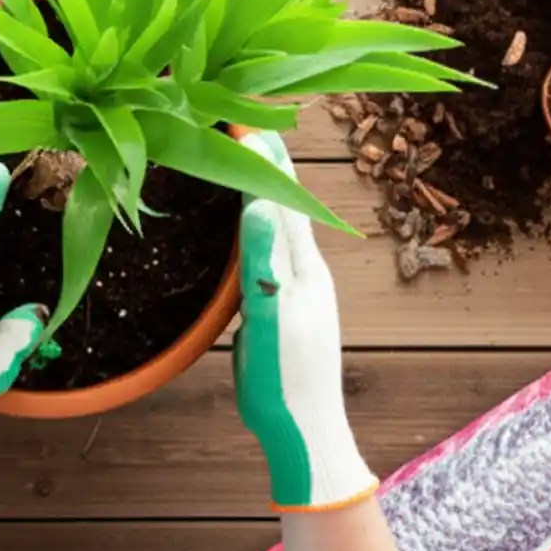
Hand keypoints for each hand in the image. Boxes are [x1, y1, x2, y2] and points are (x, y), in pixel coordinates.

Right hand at [234, 132, 376, 512]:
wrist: (305, 431)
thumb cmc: (284, 381)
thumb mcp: (268, 321)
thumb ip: (264, 263)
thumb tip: (260, 201)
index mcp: (304, 268)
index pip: (283, 199)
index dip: (265, 160)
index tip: (245, 120)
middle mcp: (306, 271)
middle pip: (286, 205)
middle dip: (268, 165)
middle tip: (247, 125)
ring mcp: (298, 289)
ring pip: (279, 227)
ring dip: (264, 191)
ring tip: (247, 162)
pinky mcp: (284, 306)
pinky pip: (270, 250)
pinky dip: (257, 225)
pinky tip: (246, 230)